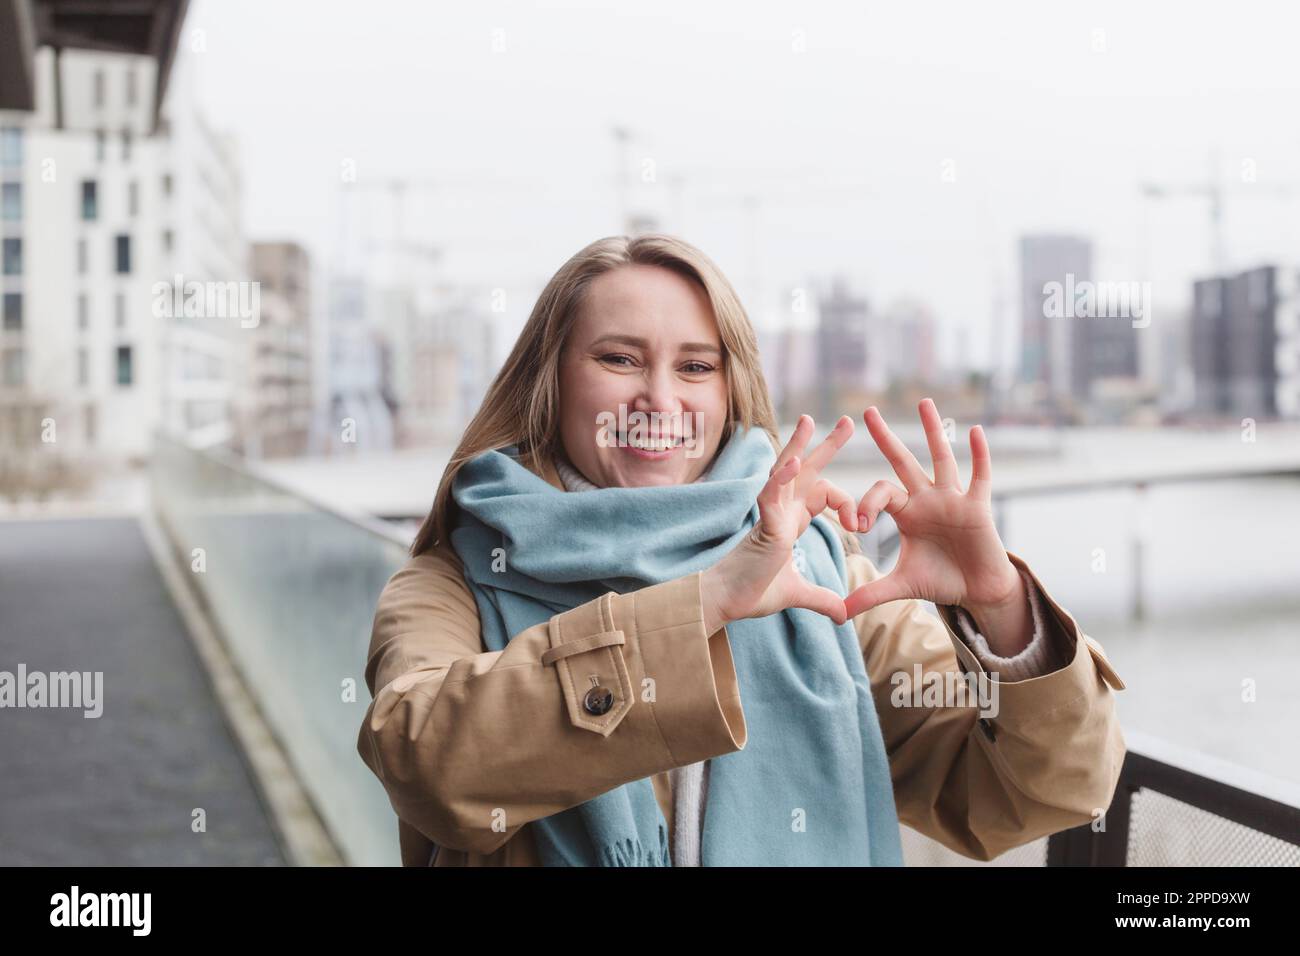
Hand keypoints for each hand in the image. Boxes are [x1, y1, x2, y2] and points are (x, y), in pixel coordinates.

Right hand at [701, 414, 861, 632]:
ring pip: (785, 471)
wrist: (725, 603)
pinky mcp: (763, 525)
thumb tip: (842, 614)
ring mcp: (771, 515)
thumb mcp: (797, 593)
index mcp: (790, 521)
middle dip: (828, 446)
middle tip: (849, 422)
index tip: (860, 526)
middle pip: (807, 470)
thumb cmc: (751, 592)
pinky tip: (795, 461)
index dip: (847, 504)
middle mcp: (781, 511)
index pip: (823, 494)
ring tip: (810, 421)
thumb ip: (821, 599)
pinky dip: (782, 477)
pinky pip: (771, 494)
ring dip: (799, 445)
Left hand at [844, 398, 1030, 654]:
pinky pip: (979, 476)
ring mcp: (953, 498)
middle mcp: (927, 497)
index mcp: (906, 512)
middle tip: (867, 411)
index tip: (856, 527)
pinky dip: (979, 455)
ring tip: (923, 402)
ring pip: (941, 458)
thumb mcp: (901, 585)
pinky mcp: (978, 506)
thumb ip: (870, 594)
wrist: (977, 591)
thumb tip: (838, 613)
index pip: (879, 494)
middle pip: (902, 462)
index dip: (864, 504)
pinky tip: (975, 431)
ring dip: (933, 431)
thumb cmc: (940, 580)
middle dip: (885, 438)